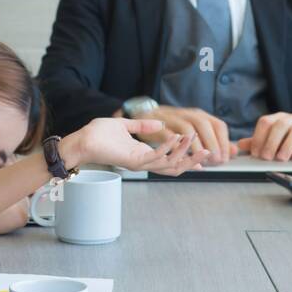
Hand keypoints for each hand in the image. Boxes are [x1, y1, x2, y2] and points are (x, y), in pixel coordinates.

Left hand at [64, 117, 206, 175]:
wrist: (81, 140)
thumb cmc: (98, 135)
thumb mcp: (124, 126)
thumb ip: (142, 126)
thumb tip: (160, 124)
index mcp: (143, 155)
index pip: (170, 160)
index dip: (187, 159)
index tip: (204, 155)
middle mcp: (144, 162)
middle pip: (175, 167)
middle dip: (192, 161)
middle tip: (209, 153)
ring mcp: (139, 163)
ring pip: (168, 165)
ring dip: (183, 153)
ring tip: (194, 141)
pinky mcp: (132, 161)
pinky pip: (154, 158)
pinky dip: (166, 149)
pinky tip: (176, 138)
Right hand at [142, 105, 235, 165]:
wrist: (148, 116)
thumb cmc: (175, 126)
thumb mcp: (198, 131)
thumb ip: (216, 141)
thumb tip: (234, 151)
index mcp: (201, 116)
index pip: (218, 125)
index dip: (224, 142)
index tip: (226, 158)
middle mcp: (189, 115)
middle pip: (204, 124)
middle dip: (212, 143)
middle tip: (216, 160)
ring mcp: (173, 119)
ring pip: (187, 129)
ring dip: (196, 146)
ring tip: (200, 159)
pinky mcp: (159, 126)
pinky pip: (169, 136)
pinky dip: (177, 148)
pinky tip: (182, 158)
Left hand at [236, 113, 291, 161]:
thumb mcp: (278, 132)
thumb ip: (260, 139)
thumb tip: (240, 145)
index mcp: (279, 118)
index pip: (266, 122)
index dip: (259, 136)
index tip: (255, 152)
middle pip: (279, 126)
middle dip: (271, 142)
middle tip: (266, 157)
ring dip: (286, 146)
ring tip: (281, 159)